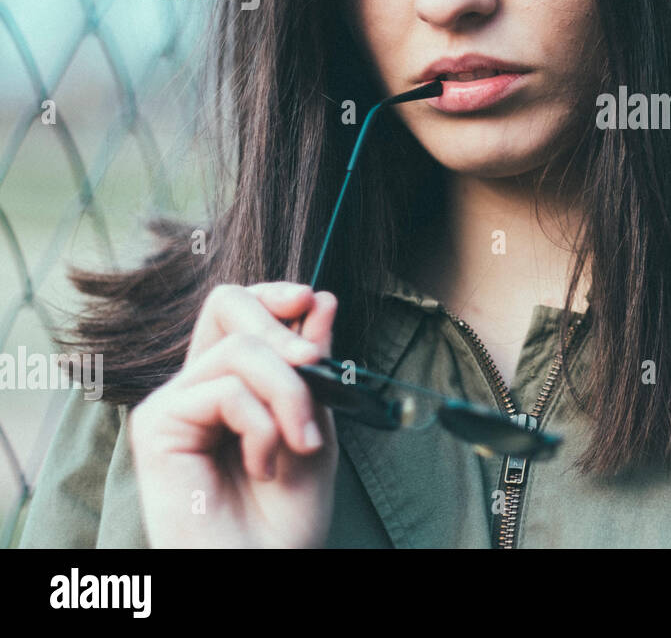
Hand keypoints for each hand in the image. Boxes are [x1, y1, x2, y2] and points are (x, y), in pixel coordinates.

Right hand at [129, 282, 338, 547]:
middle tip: (315, 370)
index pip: (240, 307)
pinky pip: (226, 390)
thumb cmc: (284, 517)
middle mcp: (196, 384)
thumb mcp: (313, 426)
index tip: (313, 301)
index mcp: (231, 381)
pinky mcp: (157, 425)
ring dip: (289, 393)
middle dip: (283, 331)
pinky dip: (263, 425)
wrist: (261, 571)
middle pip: (226, 304)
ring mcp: (173, 403)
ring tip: (298, 444)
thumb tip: (320, 299)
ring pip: (241, 349)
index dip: (275, 293)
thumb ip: (312, 367)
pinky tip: (264, 465)